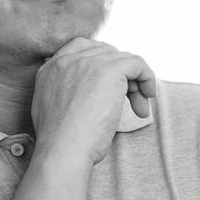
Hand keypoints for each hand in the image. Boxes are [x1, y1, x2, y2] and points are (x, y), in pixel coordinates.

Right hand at [31, 38, 156, 165]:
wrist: (64, 149)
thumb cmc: (62, 143)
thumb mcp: (54, 109)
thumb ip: (66, 93)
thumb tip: (91, 94)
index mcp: (51, 68)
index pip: (83, 49)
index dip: (103, 64)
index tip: (112, 86)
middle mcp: (68, 59)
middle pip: (106, 54)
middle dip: (121, 76)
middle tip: (129, 102)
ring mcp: (88, 62)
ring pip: (122, 61)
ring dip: (135, 83)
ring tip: (139, 107)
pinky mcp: (110, 71)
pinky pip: (137, 63)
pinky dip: (147, 77)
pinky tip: (148, 96)